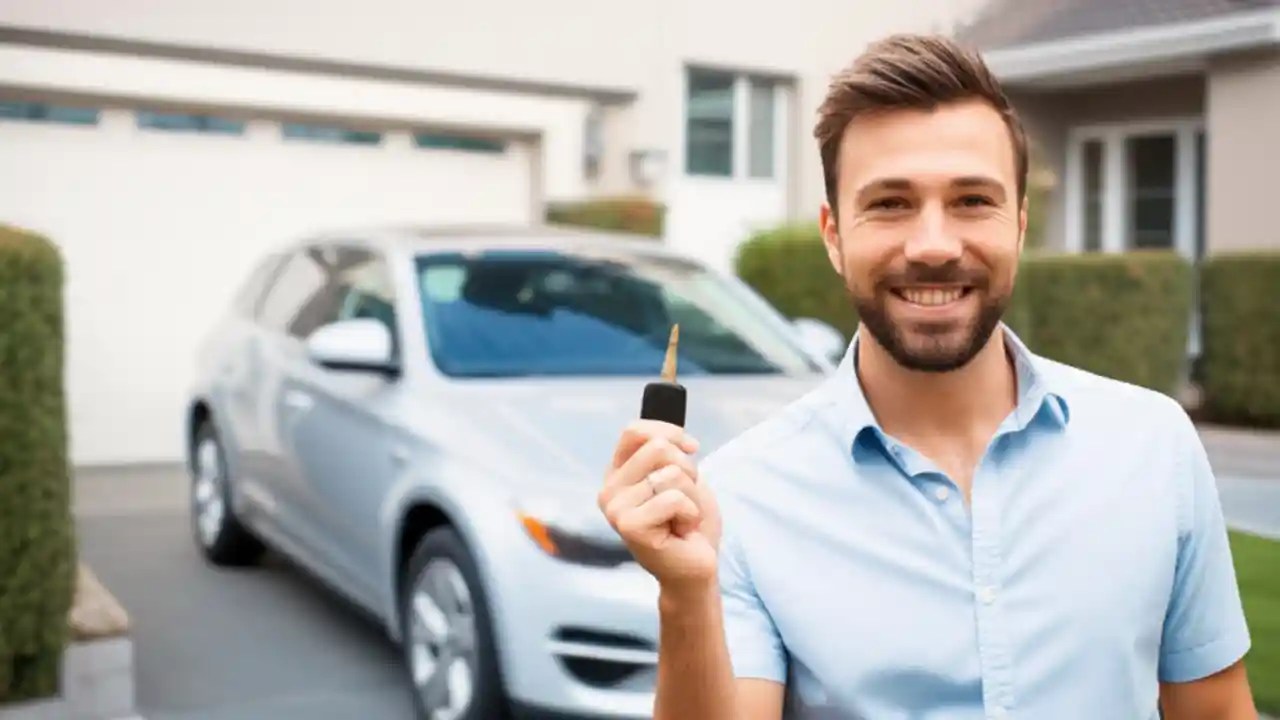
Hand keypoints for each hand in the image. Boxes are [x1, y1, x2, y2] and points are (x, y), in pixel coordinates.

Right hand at [598, 420, 721, 588]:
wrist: (695, 569)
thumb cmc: (689, 523)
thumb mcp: (681, 477)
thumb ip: (667, 453)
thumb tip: (670, 437)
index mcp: (617, 474)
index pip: (635, 431)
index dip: (670, 433)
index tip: (691, 448)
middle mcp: (609, 489)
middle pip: (658, 447)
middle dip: (688, 470)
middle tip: (685, 500)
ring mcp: (615, 508)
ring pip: (671, 474)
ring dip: (691, 497)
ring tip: (681, 518)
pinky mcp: (629, 526)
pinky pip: (673, 498)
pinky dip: (690, 514)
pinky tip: (680, 532)